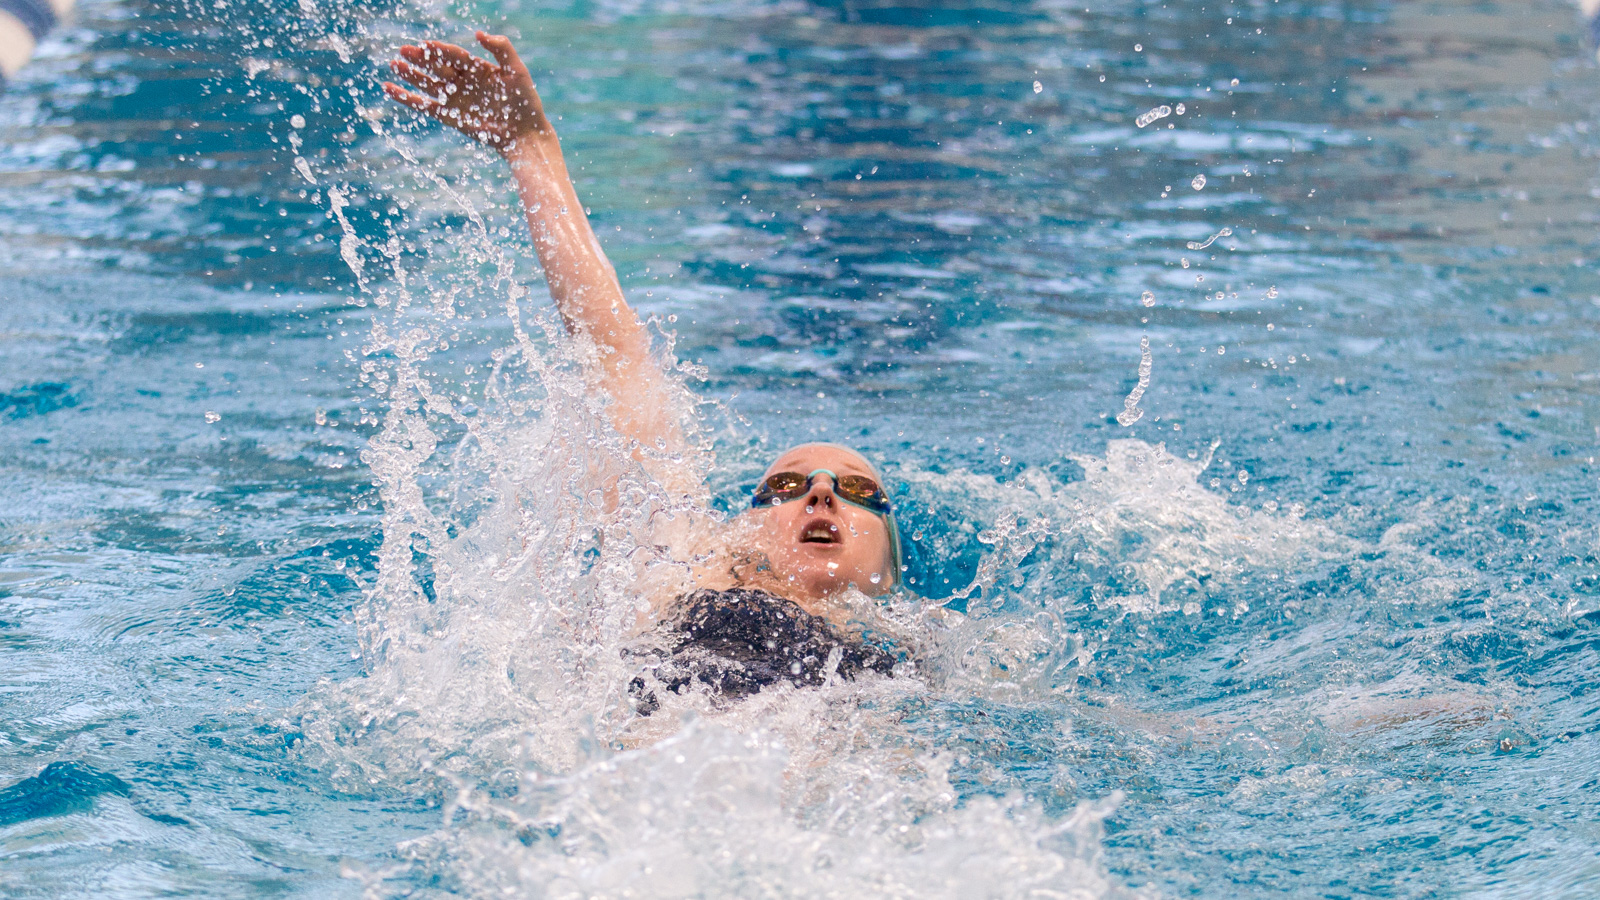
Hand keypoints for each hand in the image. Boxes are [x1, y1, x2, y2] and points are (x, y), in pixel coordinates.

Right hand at [382, 32, 552, 154]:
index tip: (426, 44)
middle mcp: (462, 81)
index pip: (454, 55)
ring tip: (394, 64)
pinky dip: (406, 98)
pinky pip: (423, 105)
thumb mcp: (517, 71)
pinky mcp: (448, 116)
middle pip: (436, 66)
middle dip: (420, 58)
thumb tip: (478, 33)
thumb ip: (501, 48)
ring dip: (410, 74)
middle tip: (403, 50)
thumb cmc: (524, 102)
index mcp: (476, 67)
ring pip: (426, 83)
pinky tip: (389, 88)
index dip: (440, 50)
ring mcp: (454, 98)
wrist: (524, 134)